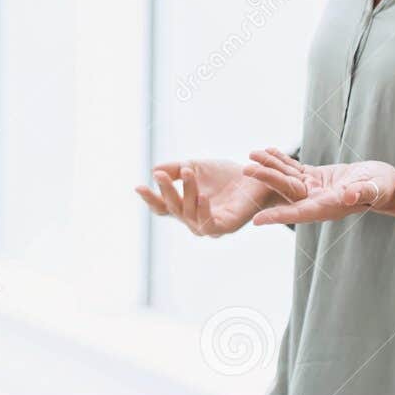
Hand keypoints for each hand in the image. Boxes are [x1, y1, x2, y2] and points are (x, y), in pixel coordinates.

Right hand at [135, 158, 281, 236]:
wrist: (255, 176)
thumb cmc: (225, 174)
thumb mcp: (195, 166)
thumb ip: (175, 169)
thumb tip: (154, 170)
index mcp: (185, 206)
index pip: (162, 207)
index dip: (150, 199)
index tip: (138, 186)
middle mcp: (194, 219)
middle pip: (172, 209)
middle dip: (166, 190)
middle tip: (163, 174)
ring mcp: (209, 225)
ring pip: (188, 214)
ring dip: (186, 193)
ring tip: (188, 172)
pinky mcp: (226, 227)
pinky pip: (209, 225)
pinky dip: (203, 211)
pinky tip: (202, 196)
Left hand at [242, 148, 394, 225]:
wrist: (384, 183)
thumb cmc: (382, 188)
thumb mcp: (374, 189)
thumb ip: (360, 192)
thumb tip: (346, 195)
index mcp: (327, 207)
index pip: (298, 214)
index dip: (278, 217)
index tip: (257, 221)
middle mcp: (316, 200)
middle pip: (286, 191)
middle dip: (266, 180)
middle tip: (246, 170)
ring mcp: (314, 189)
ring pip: (287, 177)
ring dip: (270, 166)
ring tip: (252, 153)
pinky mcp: (316, 177)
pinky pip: (294, 168)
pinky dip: (282, 160)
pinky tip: (269, 150)